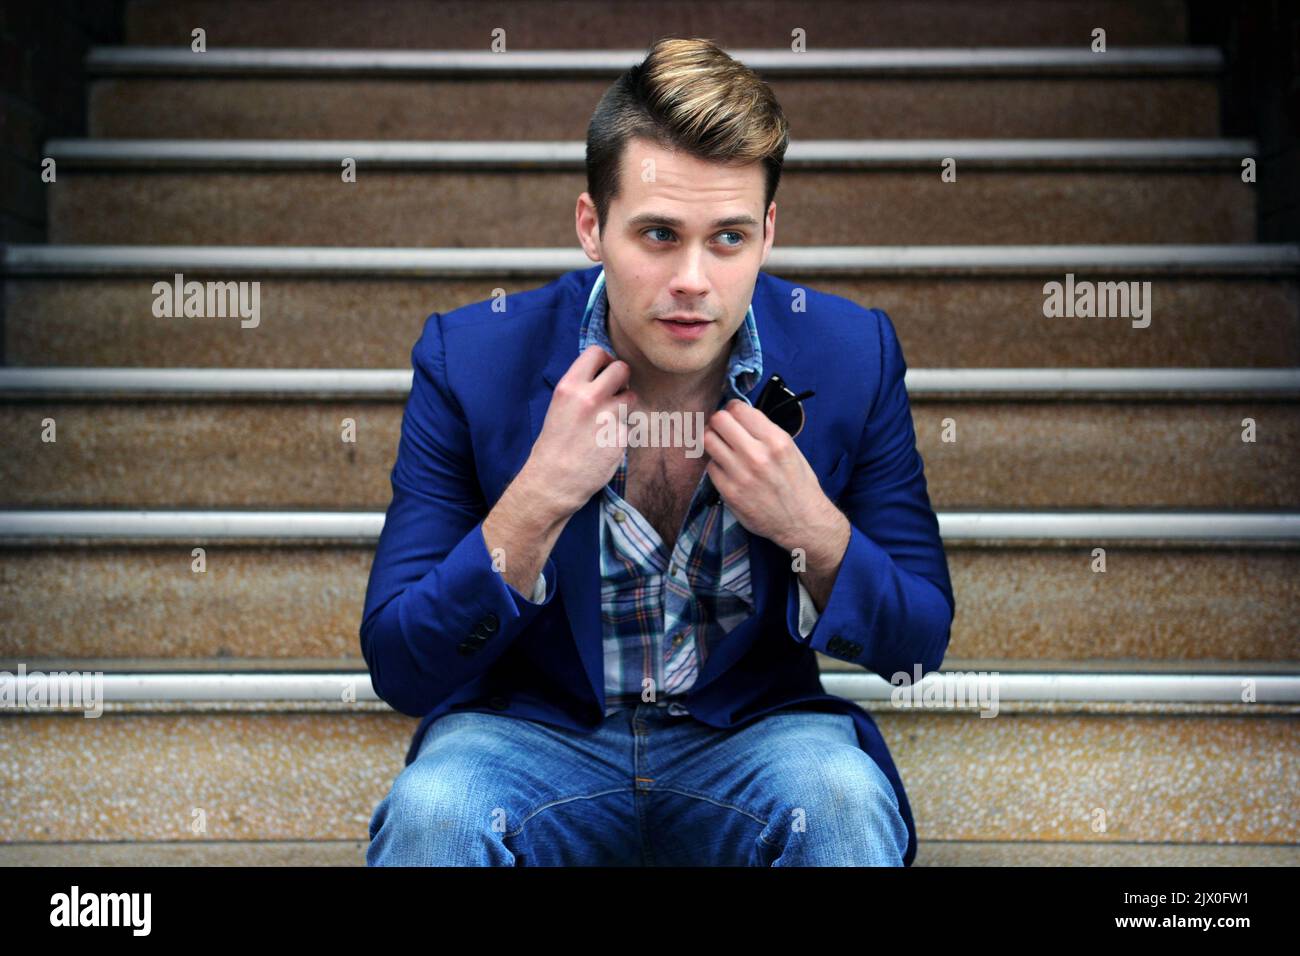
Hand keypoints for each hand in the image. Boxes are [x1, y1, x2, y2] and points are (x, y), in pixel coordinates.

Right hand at [524, 345, 637, 514]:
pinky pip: (629, 424)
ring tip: (607, 422)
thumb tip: (604, 374)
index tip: (604, 372)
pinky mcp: (621, 436)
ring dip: (624, 406)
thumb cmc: (554, 444)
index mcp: (570, 387)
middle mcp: (590, 397)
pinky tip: (606, 443)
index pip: (597, 352)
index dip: (606, 360)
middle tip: (614, 394)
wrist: (554, 480)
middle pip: (622, 369)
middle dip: (621, 380)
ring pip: (631, 397)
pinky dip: (622, 431)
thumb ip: (581, 388)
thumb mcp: (560, 406)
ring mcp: (608, 417)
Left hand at [702, 398, 836, 550]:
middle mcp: (757, 455)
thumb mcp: (790, 449)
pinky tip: (727, 468)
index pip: (739, 409)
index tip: (734, 414)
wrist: (802, 520)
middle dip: (719, 422)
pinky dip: (717, 465)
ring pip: (709, 441)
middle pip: (719, 421)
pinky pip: (710, 467)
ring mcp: (740, 474)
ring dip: (714, 441)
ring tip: (723, 447)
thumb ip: (765, 431)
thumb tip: (740, 416)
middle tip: (724, 429)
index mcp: (775, 440)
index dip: (733, 408)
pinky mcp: (729, 492)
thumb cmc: (798, 483)